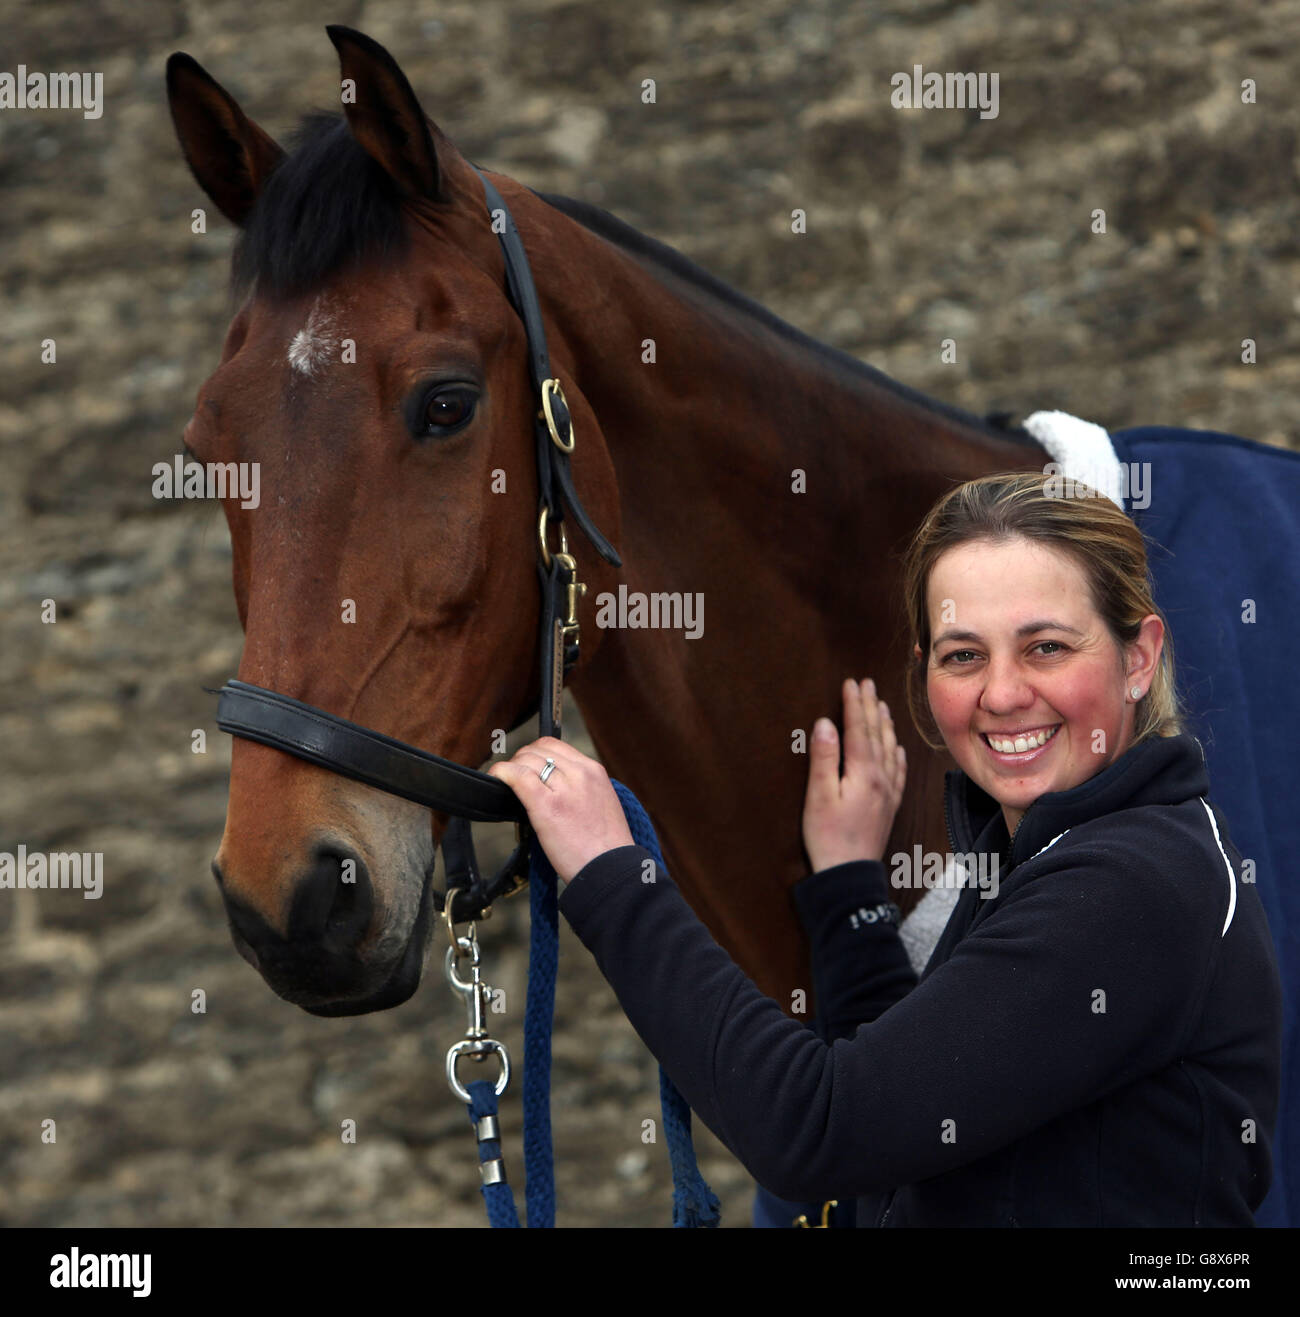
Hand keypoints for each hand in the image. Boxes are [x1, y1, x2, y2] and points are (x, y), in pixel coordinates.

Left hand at [486, 737, 634, 883]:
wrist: (611, 870)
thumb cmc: (605, 847)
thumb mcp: (600, 804)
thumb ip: (578, 789)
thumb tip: (549, 785)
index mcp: (594, 771)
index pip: (556, 746)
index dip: (536, 754)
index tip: (529, 768)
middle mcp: (581, 773)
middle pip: (539, 749)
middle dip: (522, 760)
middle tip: (515, 780)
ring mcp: (564, 787)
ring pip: (527, 759)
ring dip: (512, 768)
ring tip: (507, 784)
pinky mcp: (547, 805)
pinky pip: (518, 776)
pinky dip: (502, 773)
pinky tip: (496, 778)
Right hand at [802, 677, 905, 871]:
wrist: (850, 874)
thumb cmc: (828, 835)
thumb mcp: (818, 794)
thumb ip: (824, 757)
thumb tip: (825, 724)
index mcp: (863, 772)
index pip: (858, 729)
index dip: (854, 704)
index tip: (851, 682)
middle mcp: (881, 778)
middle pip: (876, 735)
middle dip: (870, 707)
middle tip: (866, 684)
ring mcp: (888, 792)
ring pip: (890, 749)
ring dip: (885, 725)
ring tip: (881, 706)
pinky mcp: (889, 806)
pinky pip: (898, 772)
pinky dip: (897, 754)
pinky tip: (897, 749)